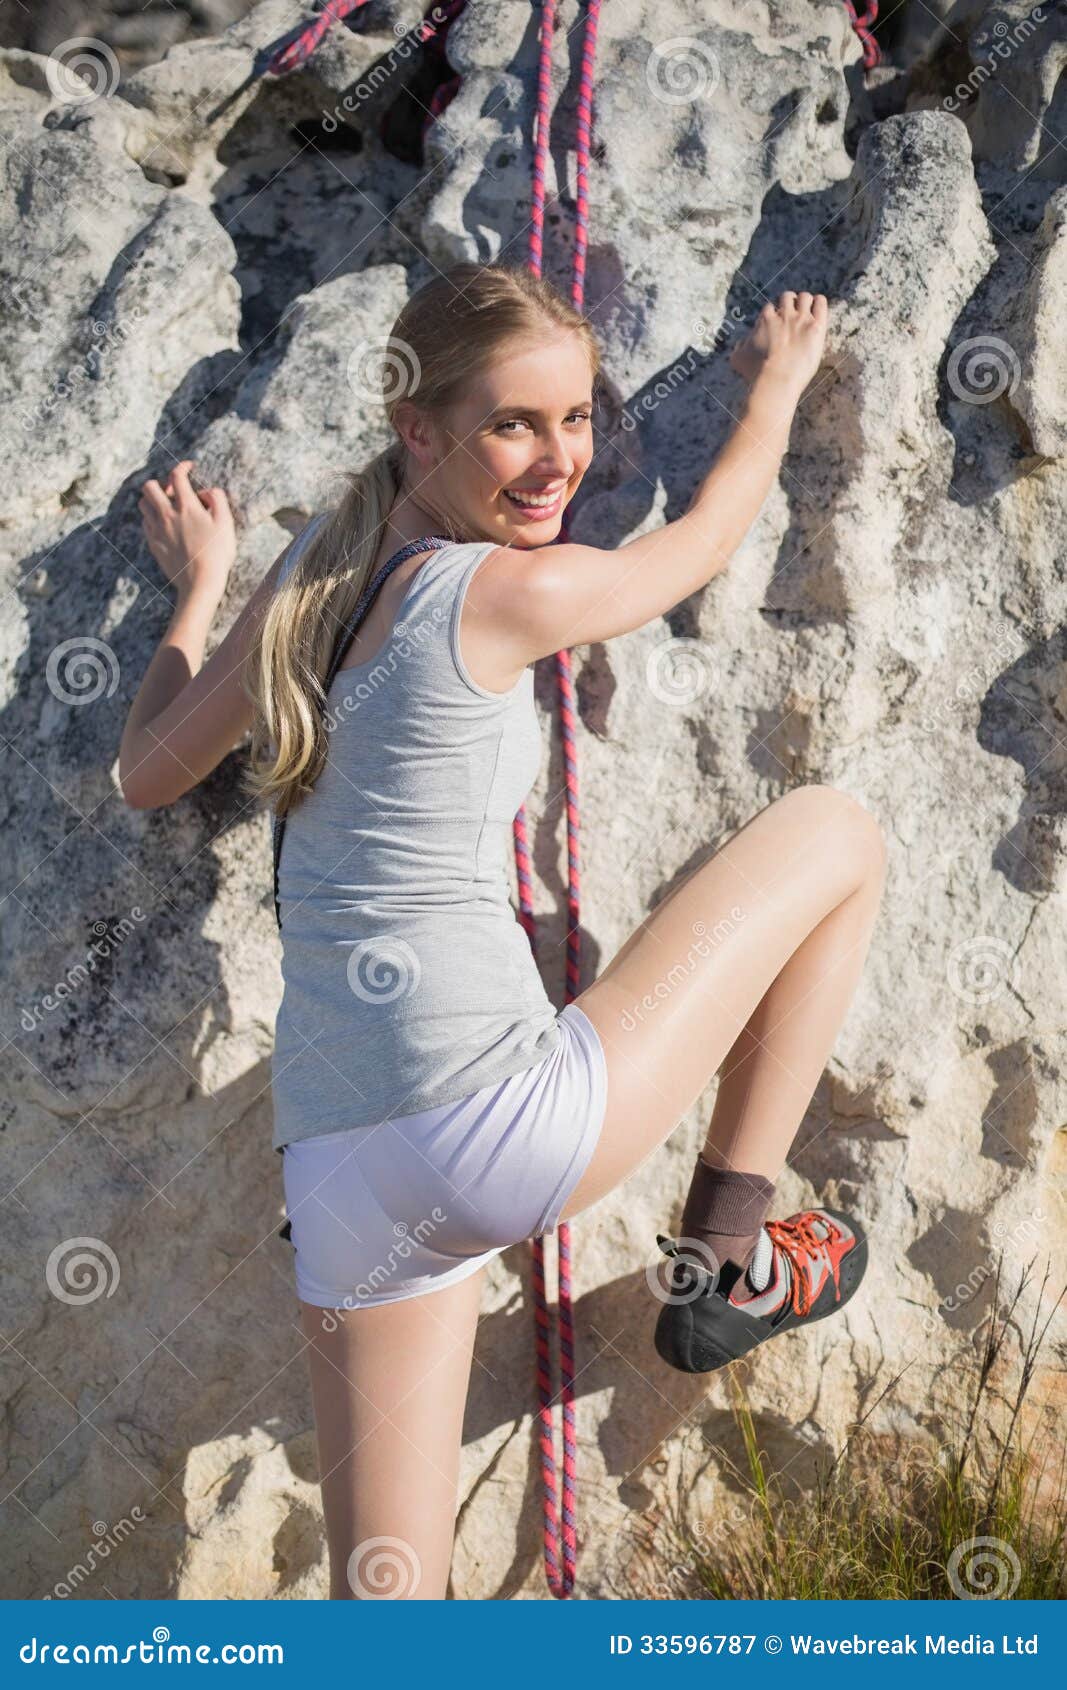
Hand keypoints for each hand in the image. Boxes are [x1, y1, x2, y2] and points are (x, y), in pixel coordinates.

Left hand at [138, 461, 235, 602]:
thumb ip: (218, 500)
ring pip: (143, 504)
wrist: (200, 582)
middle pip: (150, 487)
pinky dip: (152, 518)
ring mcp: (158, 530)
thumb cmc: (217, 554)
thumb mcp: (226, 524)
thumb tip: (206, 491)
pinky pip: (145, 523)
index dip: (182, 466)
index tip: (189, 467)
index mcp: (187, 507)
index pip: (177, 476)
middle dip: (161, 482)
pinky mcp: (154, 544)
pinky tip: (164, 523)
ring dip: (152, 499)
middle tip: (173, 490)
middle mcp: (168, 515)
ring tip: (166, 505)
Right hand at [728, 291, 828, 396]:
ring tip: (807, 311)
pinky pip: (821, 304)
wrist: (776, 379)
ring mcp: (801, 319)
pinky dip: (820, 302)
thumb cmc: (756, 372)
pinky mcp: (816, 326)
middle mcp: (783, 315)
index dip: (773, 315)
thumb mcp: (738, 358)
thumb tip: (741, 343)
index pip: (770, 308)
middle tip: (792, 314)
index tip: (776, 323)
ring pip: (805, 297)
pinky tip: (819, 308)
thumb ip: (739, 346)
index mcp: (765, 319)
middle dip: (789, 304)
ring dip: (805, 302)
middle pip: (787, 297)